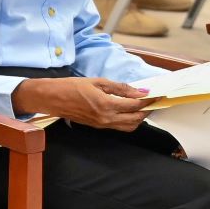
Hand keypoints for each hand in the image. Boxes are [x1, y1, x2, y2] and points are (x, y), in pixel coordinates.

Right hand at [11, 75, 153, 130]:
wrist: (52, 99)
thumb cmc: (72, 86)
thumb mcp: (97, 81)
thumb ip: (120, 87)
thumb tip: (139, 91)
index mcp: (106, 104)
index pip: (135, 104)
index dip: (148, 99)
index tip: (157, 93)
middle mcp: (106, 118)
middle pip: (136, 119)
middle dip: (148, 110)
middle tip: (154, 100)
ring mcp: (103, 125)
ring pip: (129, 126)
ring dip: (140, 118)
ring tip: (144, 106)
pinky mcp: (99, 127)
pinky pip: (120, 127)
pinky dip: (129, 120)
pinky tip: (130, 111)